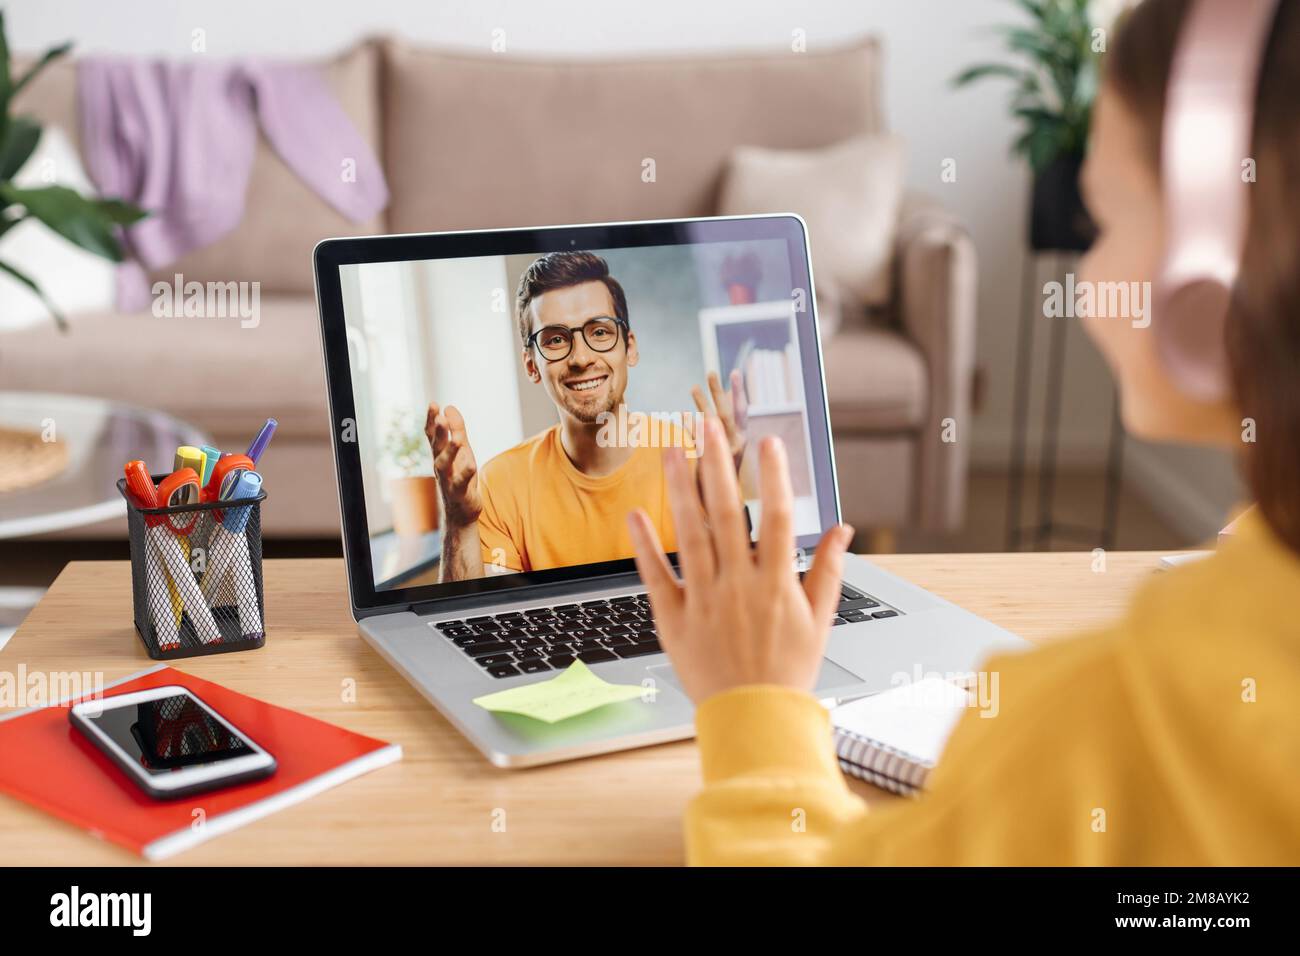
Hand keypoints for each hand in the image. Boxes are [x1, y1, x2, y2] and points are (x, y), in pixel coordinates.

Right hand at [425, 402, 480, 526]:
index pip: (432, 434)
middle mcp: (440, 465)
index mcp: (440, 453)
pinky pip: (460, 483)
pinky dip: (465, 474)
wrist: (460, 510)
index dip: (431, 420)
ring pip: (445, 464)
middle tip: (439, 418)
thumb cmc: (458, 476)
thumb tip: (449, 407)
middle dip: (437, 433)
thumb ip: (456, 429)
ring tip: (457, 439)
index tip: (433, 404)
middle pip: (436, 447)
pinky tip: (472, 464)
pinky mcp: (458, 493)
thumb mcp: (461, 450)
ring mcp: (447, 479)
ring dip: (450, 451)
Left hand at [626, 417, 853, 703]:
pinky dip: (643, 545)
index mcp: (777, 584)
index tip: (769, 441)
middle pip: (727, 513)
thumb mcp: (821, 621)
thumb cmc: (788, 671)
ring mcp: (703, 599)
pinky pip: (656, 575)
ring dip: (679, 488)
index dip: (775, 477)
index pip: (778, 518)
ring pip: (689, 533)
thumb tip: (843, 528)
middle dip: (717, 464)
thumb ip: (830, 571)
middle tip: (707, 425)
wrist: (753, 719)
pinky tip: (634, 513)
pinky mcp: (674, 618)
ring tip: (671, 450)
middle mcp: (738, 585)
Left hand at [690, 370, 747, 469]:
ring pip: (713, 426)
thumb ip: (721, 426)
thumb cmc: (718, 477)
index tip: (734, 372)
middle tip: (710, 373)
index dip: (739, 392)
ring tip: (693, 388)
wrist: (716, 510)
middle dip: (719, 393)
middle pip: (728, 414)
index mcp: (742, 440)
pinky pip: (699, 443)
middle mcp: (737, 447)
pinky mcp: (709, 467)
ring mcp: (723, 457)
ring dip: (703, 405)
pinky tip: (683, 415)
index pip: (743, 412)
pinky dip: (691, 429)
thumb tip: (717, 400)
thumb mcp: (725, 450)